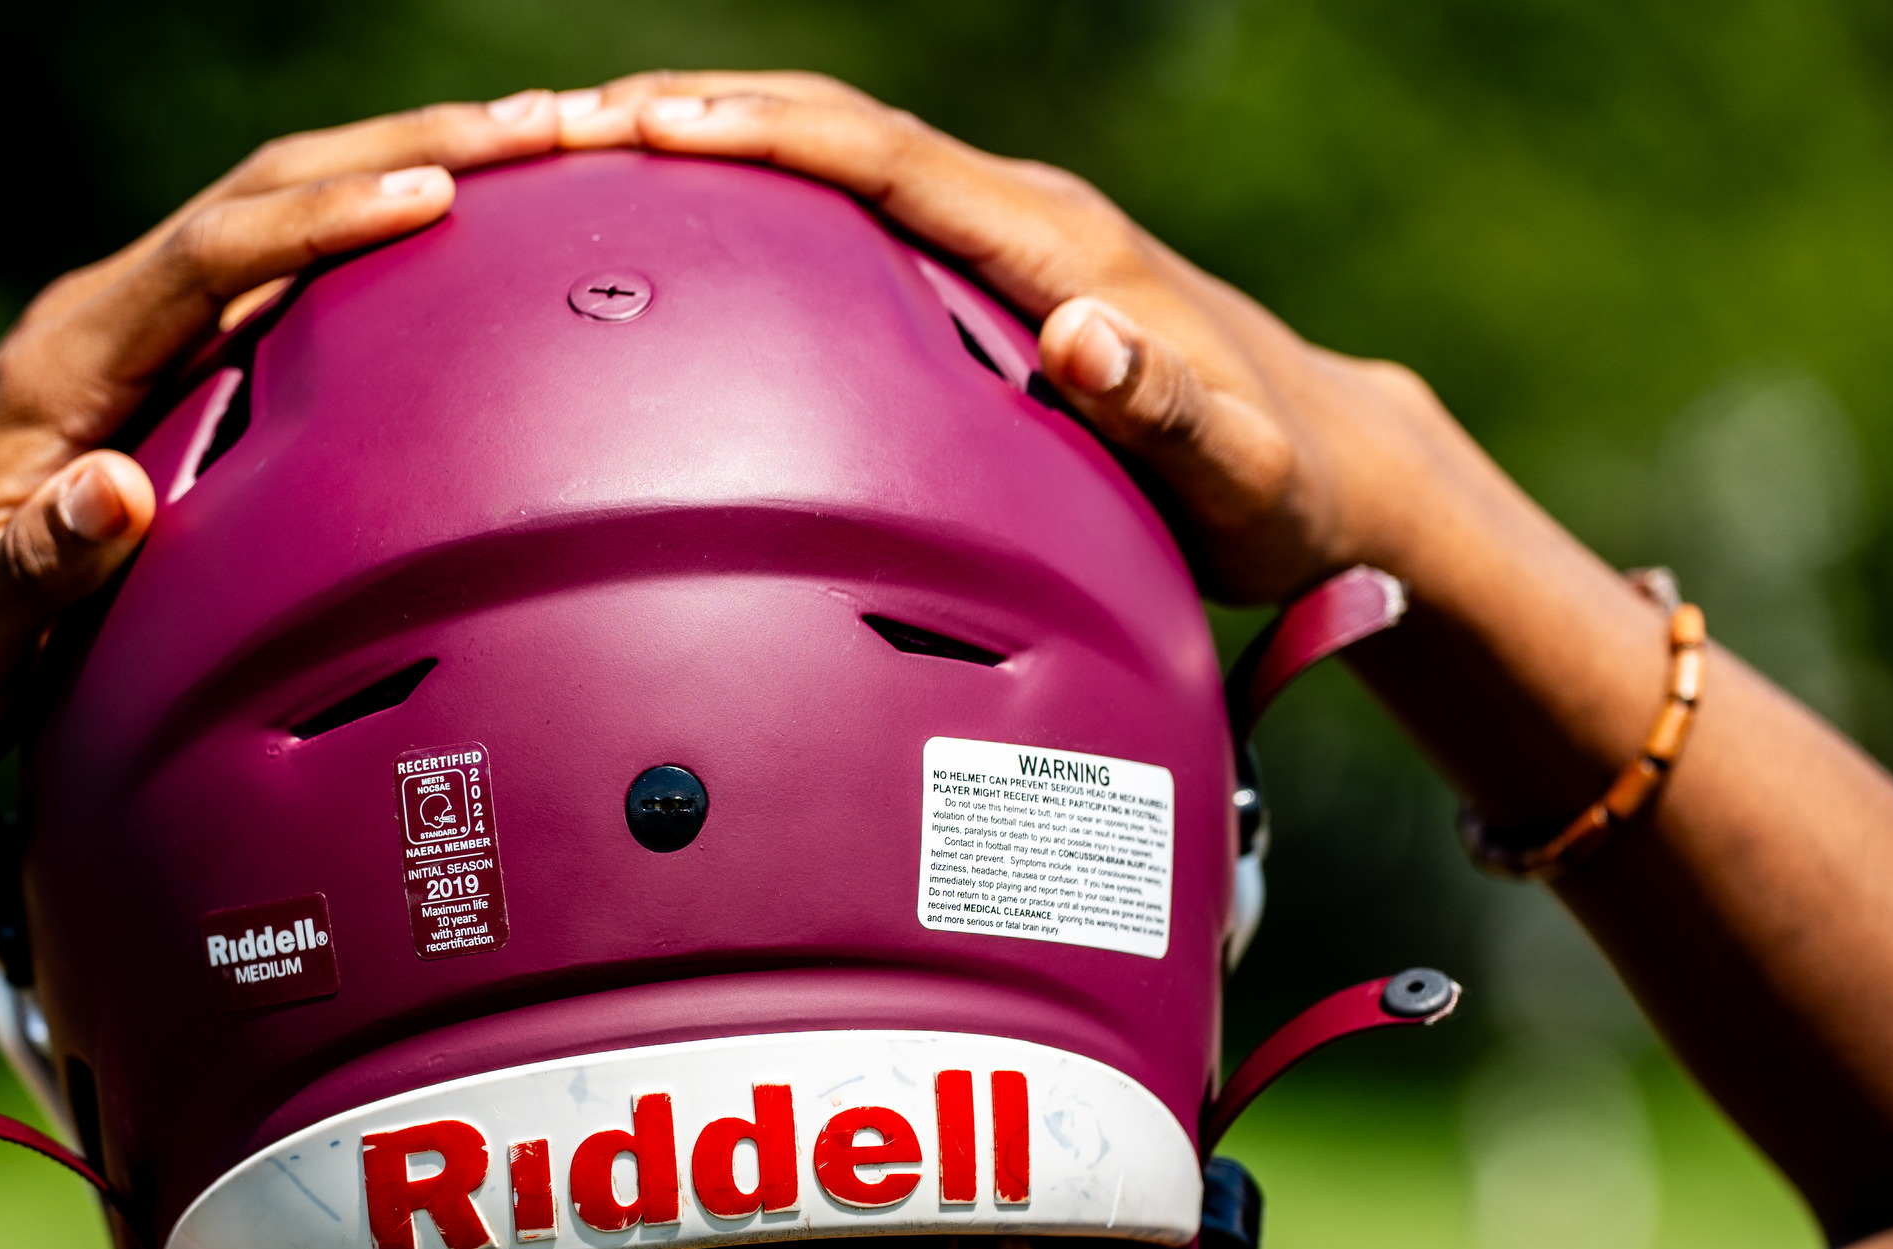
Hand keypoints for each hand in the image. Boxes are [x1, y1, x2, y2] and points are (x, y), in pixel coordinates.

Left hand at [0, 95, 570, 770]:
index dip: (324, 218)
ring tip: (541, 151)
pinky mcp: (163, 367)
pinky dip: (373, 239)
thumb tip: (110, 496)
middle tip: (543, 127)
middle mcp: (104, 323)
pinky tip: (464, 242)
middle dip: (405, 148)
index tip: (436, 194)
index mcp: (64, 367)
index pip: (211, 254)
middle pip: (266, 194)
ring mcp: (135, 336)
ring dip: (404, 170)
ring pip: (282, 216)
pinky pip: (280, 276)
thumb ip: (32, 574)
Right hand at [550, 73, 1453, 601]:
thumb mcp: (1236, 476)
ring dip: (716, 146)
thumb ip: (1164, 412)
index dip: (763, 135)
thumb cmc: (1280, 488)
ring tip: (581, 160)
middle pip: (833, 134)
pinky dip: (763, 202)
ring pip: (834, 164)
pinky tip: (687, 243)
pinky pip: (856, 217)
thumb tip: (1085, 337)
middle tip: (557, 127)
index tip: (645, 126)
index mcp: (1057, 246)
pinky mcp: (991, 277)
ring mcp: (1003, 241)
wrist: (1335, 467)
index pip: (884, 162)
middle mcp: (1022, 218)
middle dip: (698, 115)